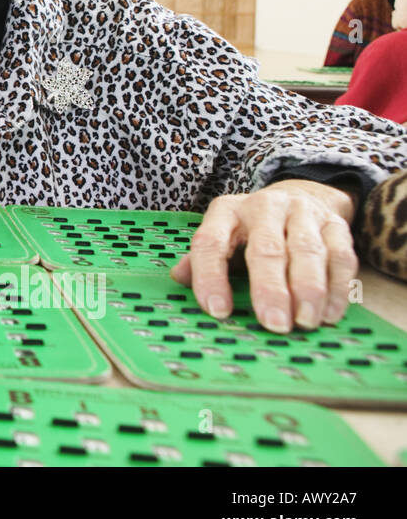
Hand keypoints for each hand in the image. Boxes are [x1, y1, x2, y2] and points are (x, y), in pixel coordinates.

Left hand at [171, 180, 358, 332]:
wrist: (299, 195)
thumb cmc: (251, 229)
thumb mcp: (221, 236)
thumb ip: (201, 260)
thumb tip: (178, 279)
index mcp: (226, 211)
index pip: (210, 243)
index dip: (210, 277)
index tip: (217, 311)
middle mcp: (264, 206)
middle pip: (267, 248)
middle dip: (270, 289)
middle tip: (273, 323)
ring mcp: (303, 213)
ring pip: (307, 251)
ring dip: (308, 290)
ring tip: (304, 322)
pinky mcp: (336, 224)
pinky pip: (340, 257)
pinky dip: (337, 288)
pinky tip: (329, 313)